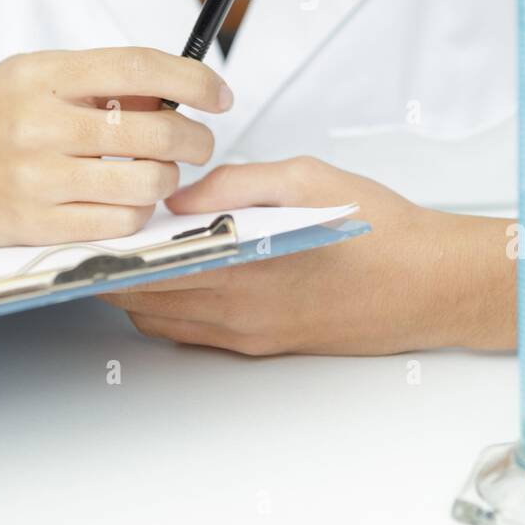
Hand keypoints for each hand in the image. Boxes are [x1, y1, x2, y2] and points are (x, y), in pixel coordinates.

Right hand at [0, 48, 232, 245]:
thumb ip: (102, 81)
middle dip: (194, 139)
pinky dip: (139, 213)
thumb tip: (174, 95)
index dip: (192, 80)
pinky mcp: (36, 224)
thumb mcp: (37, 75)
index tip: (220, 94)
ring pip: (144, 183)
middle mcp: (40, 124)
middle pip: (153, 131)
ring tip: (160, 172)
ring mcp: (37, 178)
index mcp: (45, 76)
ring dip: (168, 179)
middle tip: (199, 143)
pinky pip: (118, 223)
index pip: (138, 68)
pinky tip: (131, 201)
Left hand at [101, 155, 515, 355]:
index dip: (110, 254)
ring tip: (138, 251)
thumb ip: (236, 183)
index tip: (92, 229)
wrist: (433, 285)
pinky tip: (184, 272)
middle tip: (104, 236)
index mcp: (247, 270)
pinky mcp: (266, 346)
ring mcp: (252, 336)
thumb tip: (182, 196)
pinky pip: (198, 332)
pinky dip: (176, 305)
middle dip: (116, 272)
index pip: (149, 272)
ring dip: (143, 290)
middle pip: (146, 301)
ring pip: (166, 320)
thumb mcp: (309, 179)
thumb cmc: (380, 230)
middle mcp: (242, 314)